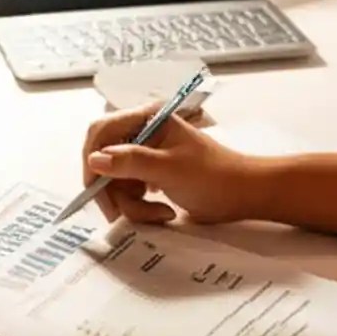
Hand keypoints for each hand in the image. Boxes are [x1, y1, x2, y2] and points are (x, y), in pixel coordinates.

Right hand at [81, 103, 257, 223]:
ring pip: (115, 183)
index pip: (101, 132)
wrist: (244, 195)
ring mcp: (146, 157)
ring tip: (160, 214)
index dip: (91, 159)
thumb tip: (94, 159)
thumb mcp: (169, 168)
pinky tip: (164, 212)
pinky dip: (141, 208)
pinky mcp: (150, 176)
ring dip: (132, 205)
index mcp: (147, 119)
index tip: (94, 189)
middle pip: (104, 162)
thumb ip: (130, 162)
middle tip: (120, 216)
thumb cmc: (213, 176)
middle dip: (113, 192)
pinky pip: (129, 193)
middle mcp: (142, 134)